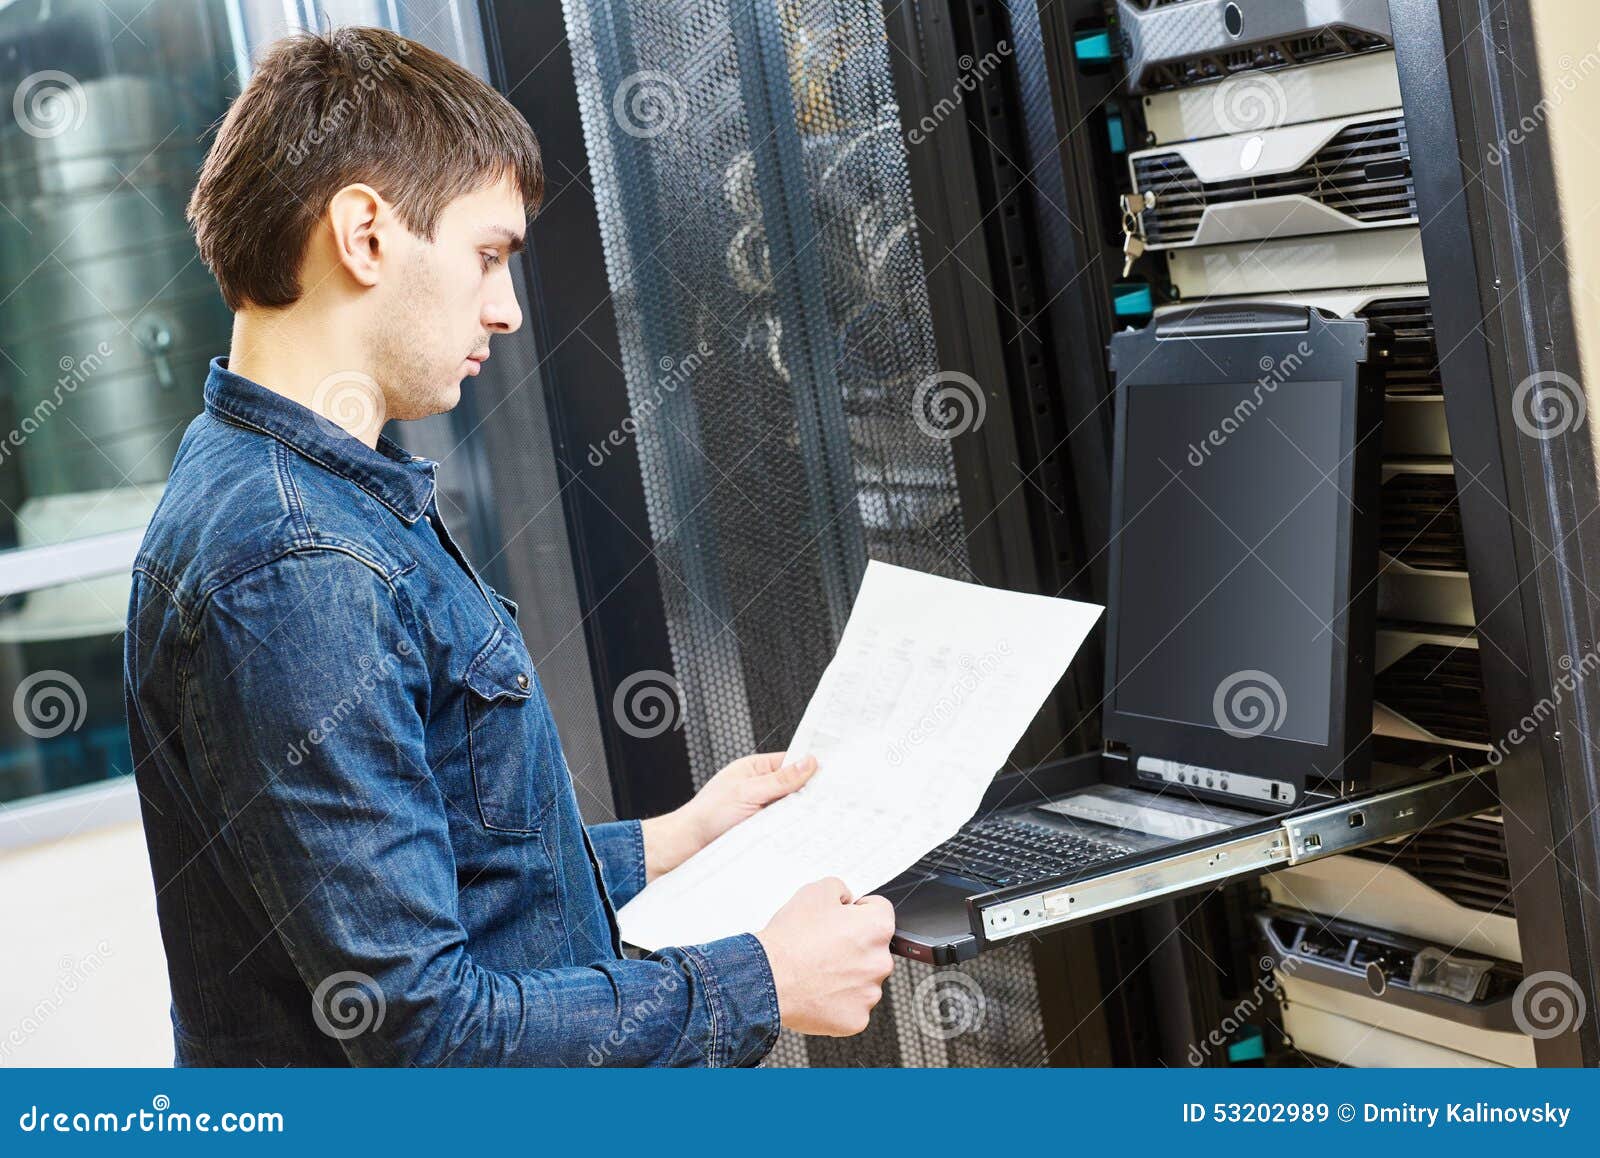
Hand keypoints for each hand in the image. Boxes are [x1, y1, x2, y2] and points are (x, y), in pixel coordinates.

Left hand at [641, 752, 817, 879]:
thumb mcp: (747, 792)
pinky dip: (793, 830)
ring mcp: (761, 811)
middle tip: (836, 797)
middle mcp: (759, 788)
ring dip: (802, 814)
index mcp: (754, 769)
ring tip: (824, 817)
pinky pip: (783, 828)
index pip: (790, 762)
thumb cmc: (707, 815)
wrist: (686, 847)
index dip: (810, 767)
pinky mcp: (761, 831)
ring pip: (791, 810)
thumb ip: (780, 780)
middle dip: (810, 793)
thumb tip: (808, 762)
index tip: (834, 772)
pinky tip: (805, 835)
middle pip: (794, 787)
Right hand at [756, 878, 895, 1035]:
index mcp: (877, 927)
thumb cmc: (790, 940)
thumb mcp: (815, 892)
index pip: (880, 911)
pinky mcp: (856, 1019)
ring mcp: (870, 993)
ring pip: (862, 980)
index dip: (858, 911)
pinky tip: (817, 991)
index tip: (844, 919)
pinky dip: (838, 1001)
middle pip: (872, 949)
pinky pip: (852, 1006)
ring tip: (816, 970)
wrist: (767, 979)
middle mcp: (881, 961)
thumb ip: (840, 889)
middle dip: (853, 947)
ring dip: (846, 975)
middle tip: (823, 947)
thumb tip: (846, 899)